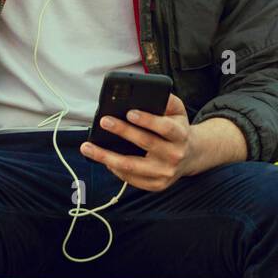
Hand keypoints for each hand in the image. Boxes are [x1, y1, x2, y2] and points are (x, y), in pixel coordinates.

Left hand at [80, 92, 199, 191]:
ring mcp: (165, 173)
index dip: (147, 120)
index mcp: (181, 135)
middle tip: (104, 121)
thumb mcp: (177, 111)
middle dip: (122, 131)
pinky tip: (102, 158)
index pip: (165, 128)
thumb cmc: (177, 128)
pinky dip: (114, 168)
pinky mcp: (156, 185)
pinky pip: (130, 178)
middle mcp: (175, 155)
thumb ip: (166, 100)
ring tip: (87, 147)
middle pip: (146, 143)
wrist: (190, 156)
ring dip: (106, 157)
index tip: (129, 112)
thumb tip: (145, 92)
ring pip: (131, 166)